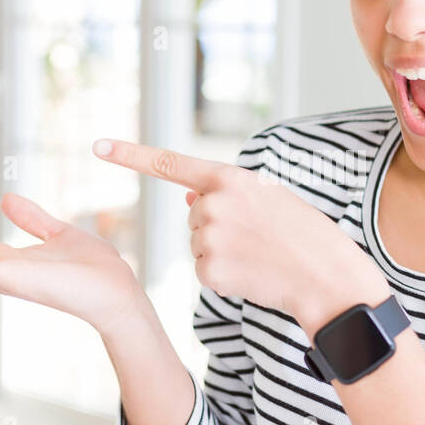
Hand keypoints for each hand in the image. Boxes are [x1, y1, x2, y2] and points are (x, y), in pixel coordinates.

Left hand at [94, 137, 381, 324]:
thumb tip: (188, 202)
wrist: (327, 277)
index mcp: (230, 178)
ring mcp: (209, 240)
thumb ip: (228, 194)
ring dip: (224, 254)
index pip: (170, 163)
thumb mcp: (272, 198)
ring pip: (199, 246)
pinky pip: (206, 274)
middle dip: (219, 227)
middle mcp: (212, 205)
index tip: (98, 146)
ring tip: (261, 256)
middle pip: (195, 217)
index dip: (131, 155)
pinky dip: (226, 278)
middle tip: (260, 237)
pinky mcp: (210, 272)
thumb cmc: (307, 235)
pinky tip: (254, 276)